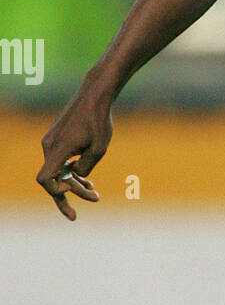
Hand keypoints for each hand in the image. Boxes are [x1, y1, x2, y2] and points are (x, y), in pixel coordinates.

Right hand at [37, 94, 112, 221]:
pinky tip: (88, 183)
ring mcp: (52, 142)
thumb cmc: (99, 121)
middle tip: (86, 208)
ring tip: (95, 195)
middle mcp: (50, 146)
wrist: (95, 96)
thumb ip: (86, 168)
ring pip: (58, 171)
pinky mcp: (58, 139)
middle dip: (69, 195)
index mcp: (58, 149)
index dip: (56, 191)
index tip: (72, 191)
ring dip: (74, 185)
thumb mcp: (99, 149)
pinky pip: (61, 162)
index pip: (45, 179)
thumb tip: (78, 177)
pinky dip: (72, 173)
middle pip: (52, 180)